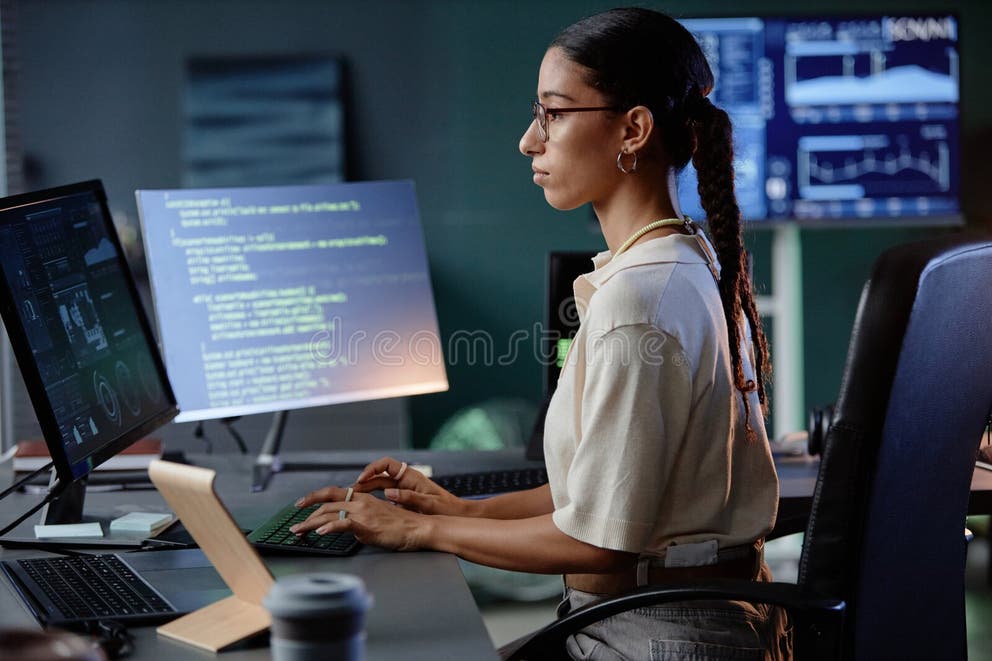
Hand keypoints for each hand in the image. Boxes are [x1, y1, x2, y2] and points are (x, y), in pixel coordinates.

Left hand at [289, 486, 430, 550]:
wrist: (417, 528)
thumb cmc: (401, 526)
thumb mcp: (376, 520)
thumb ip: (359, 521)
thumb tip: (348, 529)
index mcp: (362, 498)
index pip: (332, 493)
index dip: (314, 497)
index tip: (300, 504)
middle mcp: (360, 502)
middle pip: (326, 504)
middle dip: (307, 515)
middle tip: (294, 526)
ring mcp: (363, 512)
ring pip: (330, 514)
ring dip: (310, 523)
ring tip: (298, 531)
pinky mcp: (366, 525)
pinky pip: (343, 524)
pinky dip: (329, 528)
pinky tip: (319, 533)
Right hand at [352, 456, 472, 515]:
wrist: (457, 515)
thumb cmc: (447, 508)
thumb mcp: (429, 504)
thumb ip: (409, 498)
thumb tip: (389, 493)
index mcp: (412, 476)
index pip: (387, 465)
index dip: (373, 468)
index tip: (362, 477)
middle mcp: (405, 480)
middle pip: (380, 475)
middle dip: (364, 480)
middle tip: (350, 490)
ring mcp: (403, 489)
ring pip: (379, 485)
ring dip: (366, 489)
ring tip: (352, 497)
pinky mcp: (403, 499)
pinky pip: (383, 495)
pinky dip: (373, 498)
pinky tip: (364, 505)